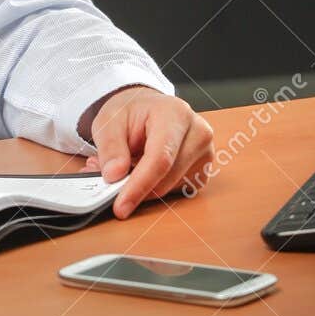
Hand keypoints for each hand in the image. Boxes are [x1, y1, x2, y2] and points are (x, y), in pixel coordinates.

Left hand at [81, 86, 213, 218]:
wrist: (148, 109)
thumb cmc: (131, 112)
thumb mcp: (109, 121)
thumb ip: (110, 147)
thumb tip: (114, 175)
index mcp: (175, 114)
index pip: (160, 158)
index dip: (139, 185)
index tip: (120, 206)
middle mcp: (198, 133)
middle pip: (168, 178)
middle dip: (137, 189)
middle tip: (110, 186)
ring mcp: (205, 154)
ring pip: (171, 188)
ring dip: (145, 187)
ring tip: (127, 165)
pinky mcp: (203, 172)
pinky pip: (176, 192)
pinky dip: (155, 188)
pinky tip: (144, 170)